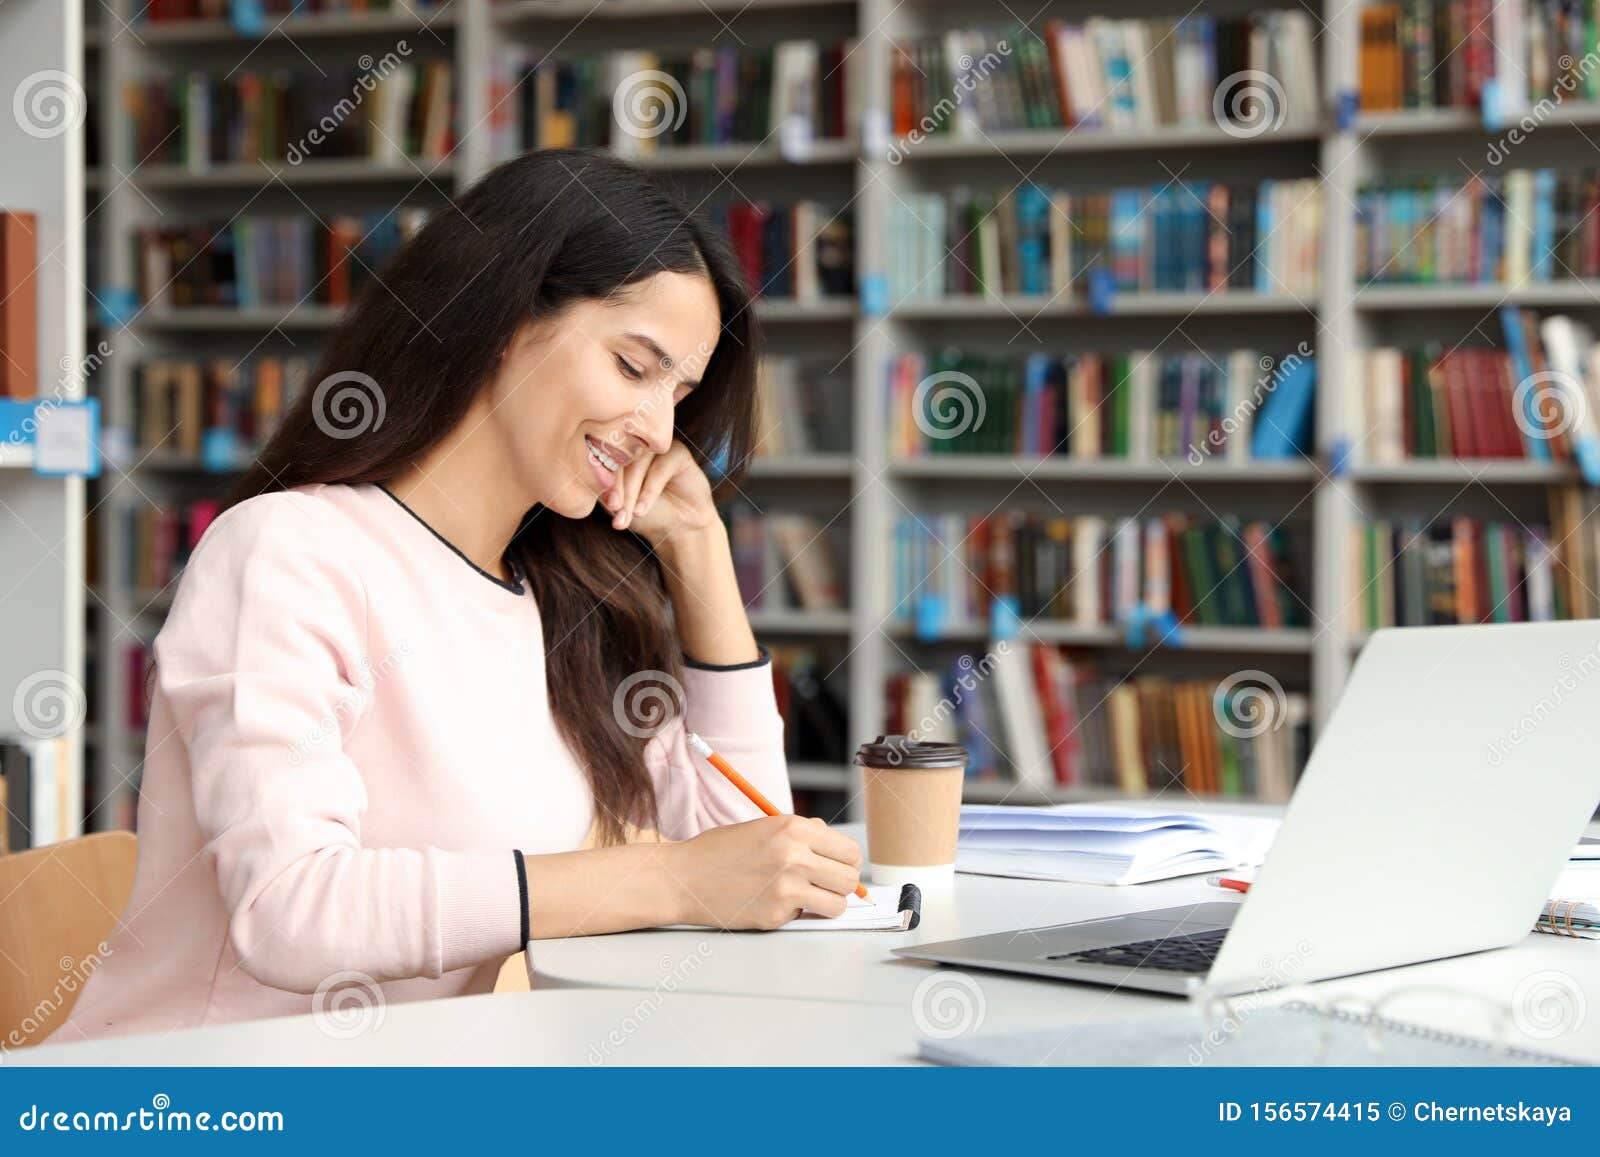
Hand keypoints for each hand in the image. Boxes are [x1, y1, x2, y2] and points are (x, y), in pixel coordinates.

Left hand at [600, 440, 717, 548]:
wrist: (679, 527)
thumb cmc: (646, 513)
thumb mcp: (619, 506)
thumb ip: (604, 491)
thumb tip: (588, 481)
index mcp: (618, 451)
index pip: (604, 457)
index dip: (603, 480)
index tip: (609, 506)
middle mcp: (636, 444)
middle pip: (619, 457)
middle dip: (617, 487)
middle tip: (617, 510)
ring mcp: (656, 446)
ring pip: (638, 462)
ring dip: (632, 490)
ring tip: (632, 514)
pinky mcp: (677, 452)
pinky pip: (660, 467)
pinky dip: (649, 491)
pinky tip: (643, 509)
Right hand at [664, 815, 863, 929]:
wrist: (685, 877)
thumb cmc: (721, 851)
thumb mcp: (765, 827)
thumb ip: (802, 834)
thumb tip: (834, 848)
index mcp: (794, 828)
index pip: (849, 850)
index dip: (845, 862)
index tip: (836, 868)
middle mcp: (795, 855)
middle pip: (849, 878)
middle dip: (841, 884)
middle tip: (824, 885)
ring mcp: (787, 887)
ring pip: (837, 904)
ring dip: (827, 903)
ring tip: (806, 897)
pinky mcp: (776, 914)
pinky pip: (807, 917)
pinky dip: (799, 914)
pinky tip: (776, 903)